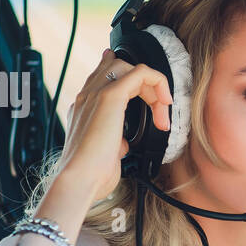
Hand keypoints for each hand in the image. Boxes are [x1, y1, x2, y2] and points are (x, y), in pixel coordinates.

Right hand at [55, 48, 173, 202]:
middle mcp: (87, 96)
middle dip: (144, 86)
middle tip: (158, 113)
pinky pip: (141, 73)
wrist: (81, 178)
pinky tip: (164, 103)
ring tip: (162, 112)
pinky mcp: (111, 95)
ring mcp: (96, 93)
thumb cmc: (92, 173)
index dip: (126, 75)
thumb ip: (115, 142)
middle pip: (117, 67)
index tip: (148, 91)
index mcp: (83, 108)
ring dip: (152, 87)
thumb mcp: (106, 154)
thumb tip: (122, 142)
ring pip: (129, 66)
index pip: (102, 76)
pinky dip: (158, 82)